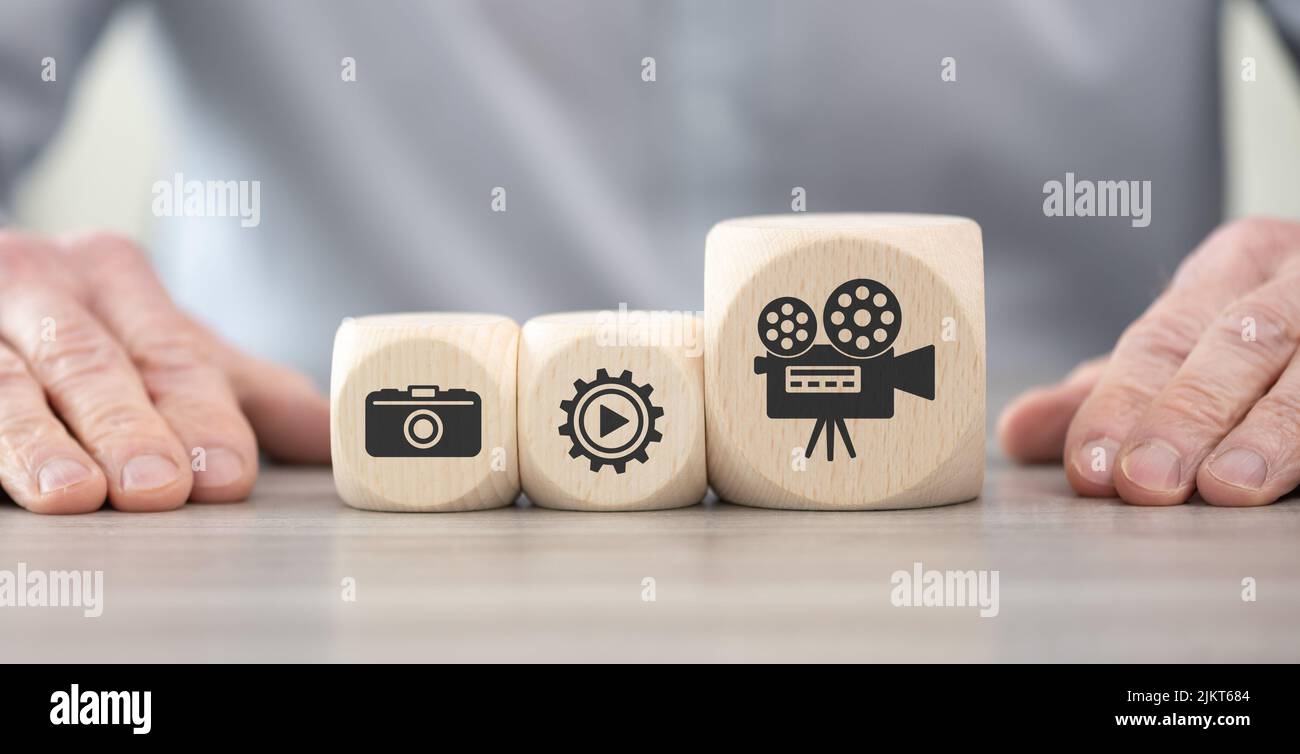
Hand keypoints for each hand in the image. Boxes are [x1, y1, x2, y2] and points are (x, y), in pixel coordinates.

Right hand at [0, 231, 329, 513]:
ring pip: (5, 383)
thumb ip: (253, 395)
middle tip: (158, 488)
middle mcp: (41, 284)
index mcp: (114, 275)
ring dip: (36, 442)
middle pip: (90, 363)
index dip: (200, 416)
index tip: (227, 474)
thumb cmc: (91, 330)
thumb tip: (345, 436)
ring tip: (71, 495)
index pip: (169, 352)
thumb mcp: (171, 350)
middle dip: (126, 428)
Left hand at [999, 217, 1299, 506]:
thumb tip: (1016, 432)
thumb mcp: (1185, 347)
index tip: (1091, 466)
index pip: (1164, 336)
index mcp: (1235, 263)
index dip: (1123, 402)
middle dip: (1189, 417)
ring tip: (1229, 487)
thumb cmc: (1261, 334)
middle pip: (1239, 346)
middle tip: (1147, 483)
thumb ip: (1106, 392)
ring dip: (1274, 433)